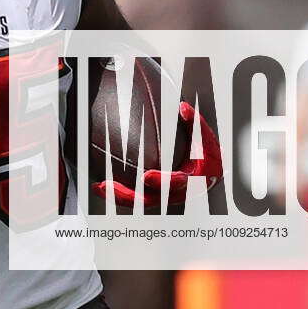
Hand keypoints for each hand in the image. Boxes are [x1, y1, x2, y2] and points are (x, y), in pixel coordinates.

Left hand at [92, 101, 222, 208]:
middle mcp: (176, 194)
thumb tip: (182, 107)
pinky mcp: (154, 196)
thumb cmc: (207, 155)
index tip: (145, 176)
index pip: (176, 184)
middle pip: (151, 199)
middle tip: (109, 185)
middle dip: (129, 195)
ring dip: (118, 196)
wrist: (208, 175)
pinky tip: (99, 186)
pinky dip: (118, 194)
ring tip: (98, 187)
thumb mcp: (205, 139)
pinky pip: (135, 198)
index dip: (161, 181)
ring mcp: (163, 197)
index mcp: (192, 181)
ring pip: (139, 202)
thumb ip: (195, 124)